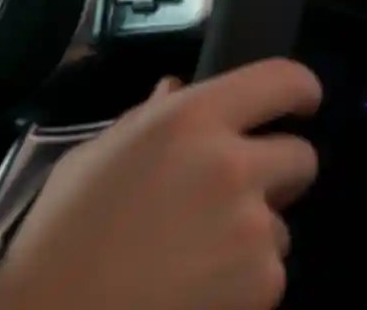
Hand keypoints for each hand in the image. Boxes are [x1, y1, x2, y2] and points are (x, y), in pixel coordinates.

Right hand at [0, 59, 320, 309]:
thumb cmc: (64, 228)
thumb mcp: (96, 155)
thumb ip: (147, 118)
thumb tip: (177, 90)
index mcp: (190, 121)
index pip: (284, 81)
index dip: (299, 92)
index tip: (297, 105)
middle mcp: (232, 166)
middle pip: (302, 156)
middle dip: (276, 173)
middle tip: (235, 192)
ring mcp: (254, 228)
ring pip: (282, 222)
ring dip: (253, 232)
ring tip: (196, 251)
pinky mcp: (264, 283)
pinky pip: (270, 270)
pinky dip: (244, 279)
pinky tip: (197, 284)